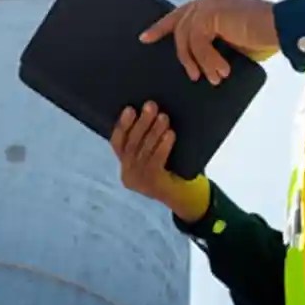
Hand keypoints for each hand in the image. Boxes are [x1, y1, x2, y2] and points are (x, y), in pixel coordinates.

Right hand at [110, 100, 209, 222]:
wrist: (187, 199)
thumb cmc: (173, 170)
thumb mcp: (157, 154)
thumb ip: (151, 139)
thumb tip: (155, 110)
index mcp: (126, 165)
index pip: (117, 143)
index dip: (122, 126)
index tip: (129, 109)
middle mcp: (128, 174)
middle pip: (131, 145)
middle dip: (141, 124)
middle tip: (151, 106)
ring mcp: (139, 182)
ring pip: (143, 152)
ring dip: (153, 132)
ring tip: (163, 117)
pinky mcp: (152, 185)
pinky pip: (156, 162)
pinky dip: (163, 146)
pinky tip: (170, 134)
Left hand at [139, 0, 279, 84]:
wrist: (283, 29)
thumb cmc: (264, 38)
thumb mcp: (231, 43)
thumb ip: (212, 45)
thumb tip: (196, 65)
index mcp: (214, 2)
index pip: (184, 13)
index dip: (164, 26)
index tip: (146, 37)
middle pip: (179, 20)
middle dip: (162, 33)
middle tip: (147, 43)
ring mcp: (209, 3)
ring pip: (187, 36)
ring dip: (197, 61)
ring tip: (211, 78)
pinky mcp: (211, 12)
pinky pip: (198, 42)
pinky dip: (208, 59)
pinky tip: (221, 70)